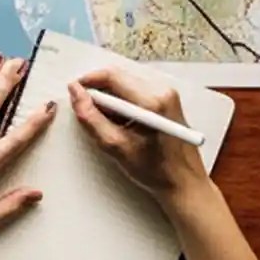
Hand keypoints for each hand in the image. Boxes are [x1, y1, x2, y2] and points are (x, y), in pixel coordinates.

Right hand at [68, 68, 210, 207]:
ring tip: (108, 123)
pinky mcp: (167, 99)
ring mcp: (167, 94)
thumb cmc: (155, 170)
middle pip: (119, 76)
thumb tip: (75, 93)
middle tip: (88, 112)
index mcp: (152, 101)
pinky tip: (122, 123)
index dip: (88, 82)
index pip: (111, 76)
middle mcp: (163, 91)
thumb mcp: (115, 146)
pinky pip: (136, 90)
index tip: (74, 93)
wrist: (184, 183)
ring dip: (110, 98)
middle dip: (98, 91)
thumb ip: (90, 117)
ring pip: (125, 83)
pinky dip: (122, 103)